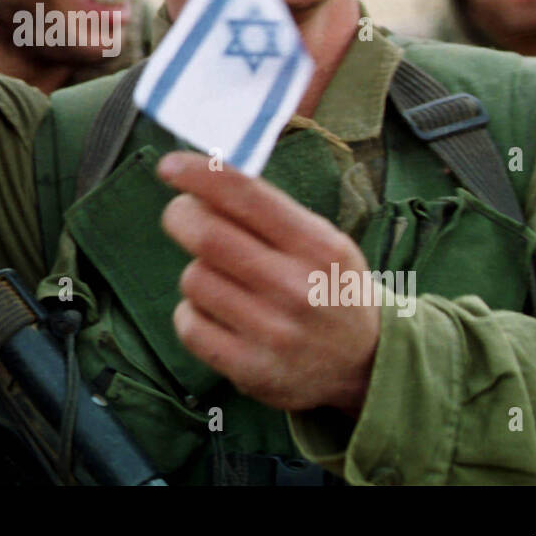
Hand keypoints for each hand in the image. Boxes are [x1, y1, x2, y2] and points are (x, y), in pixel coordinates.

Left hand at [156, 151, 379, 415]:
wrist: (365, 364)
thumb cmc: (330, 288)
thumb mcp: (323, 240)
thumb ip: (268, 210)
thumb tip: (201, 178)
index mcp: (319, 246)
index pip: (247, 195)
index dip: (200, 175)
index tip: (170, 166)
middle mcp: (297, 288)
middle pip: (207, 236)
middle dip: (181, 216)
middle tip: (182, 214)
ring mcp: (273, 333)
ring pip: (193, 279)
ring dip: (196, 271)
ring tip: (223, 279)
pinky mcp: (250, 370)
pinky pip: (188, 325)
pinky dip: (192, 313)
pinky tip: (218, 314)